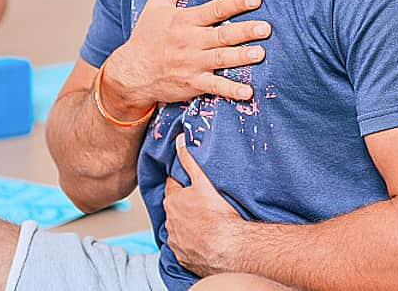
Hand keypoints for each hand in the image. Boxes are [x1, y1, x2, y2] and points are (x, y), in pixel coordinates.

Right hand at [102, 0, 271, 118]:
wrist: (131, 73)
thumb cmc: (147, 35)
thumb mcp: (157, 4)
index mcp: (185, 20)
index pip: (214, 9)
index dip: (235, 3)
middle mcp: (190, 42)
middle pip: (222, 35)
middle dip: (245, 31)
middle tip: (266, 28)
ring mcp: (192, 64)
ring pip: (221, 59)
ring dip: (242, 57)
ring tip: (261, 54)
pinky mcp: (192, 84)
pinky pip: (214, 87)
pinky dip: (231, 91)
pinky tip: (248, 92)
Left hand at [164, 133, 244, 276]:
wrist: (229, 248)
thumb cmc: (217, 214)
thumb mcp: (203, 180)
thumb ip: (189, 160)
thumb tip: (178, 140)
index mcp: (172, 202)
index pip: (172, 185)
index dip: (180, 181)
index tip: (188, 181)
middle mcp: (169, 222)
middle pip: (173, 208)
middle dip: (182, 203)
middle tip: (198, 200)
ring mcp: (176, 242)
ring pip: (177, 228)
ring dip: (185, 224)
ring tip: (203, 221)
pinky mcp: (184, 258)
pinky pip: (184, 247)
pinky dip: (191, 242)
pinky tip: (204, 240)